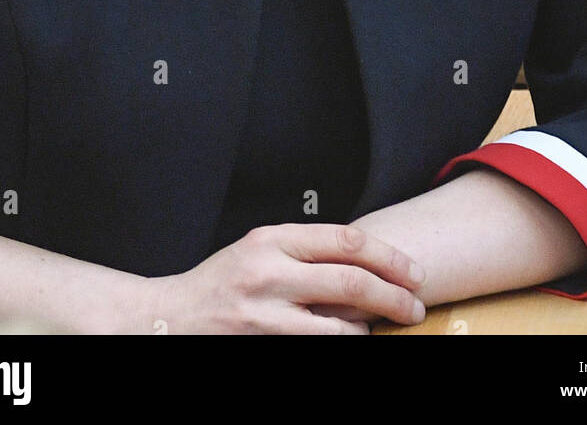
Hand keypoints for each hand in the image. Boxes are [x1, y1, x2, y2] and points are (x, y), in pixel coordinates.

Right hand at [139, 223, 426, 334]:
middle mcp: (269, 273)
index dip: (388, 256)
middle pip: (351, 281)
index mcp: (272, 240)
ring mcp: (265, 315)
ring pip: (341, 326)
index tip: (412, 271)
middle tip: (417, 305)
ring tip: (381, 328)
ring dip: (369, 329)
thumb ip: (303, 252)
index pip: (346, 241)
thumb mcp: (259, 251)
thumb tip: (364, 261)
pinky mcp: (263, 345)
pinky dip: (343, 343)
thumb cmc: (222, 283)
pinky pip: (319, 346)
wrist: (170, 320)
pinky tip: (350, 338)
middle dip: (394, 295)